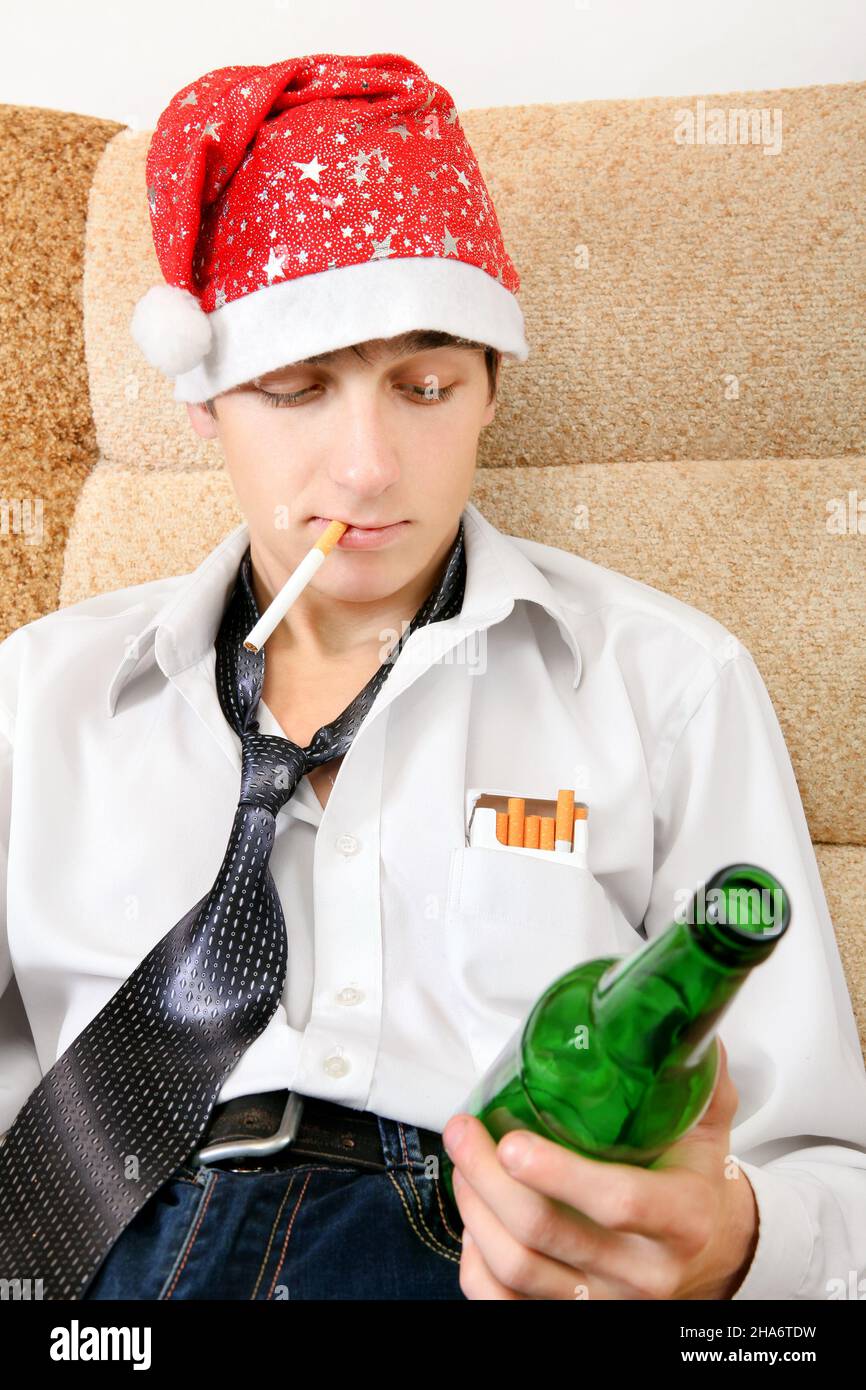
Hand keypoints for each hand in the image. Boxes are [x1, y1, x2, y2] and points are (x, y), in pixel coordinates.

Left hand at [442, 1038, 757, 1299]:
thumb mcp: (707, 1128)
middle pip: (549, 1235)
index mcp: (683, 1219)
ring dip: (476, 1213)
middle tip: (465, 1130)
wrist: (713, 1252)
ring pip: (520, 1270)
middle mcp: (646, 1271)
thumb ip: (697, 1077)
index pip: (618, 1204)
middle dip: (490, 1180)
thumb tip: (687, 1022)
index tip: (513, 1141)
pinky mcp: (577, 1316)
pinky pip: (506, 1307)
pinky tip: (472, 1223)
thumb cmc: (695, 1181)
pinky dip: (476, 1266)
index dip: (560, 1175)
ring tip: (462, 1164)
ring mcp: (609, 1302)